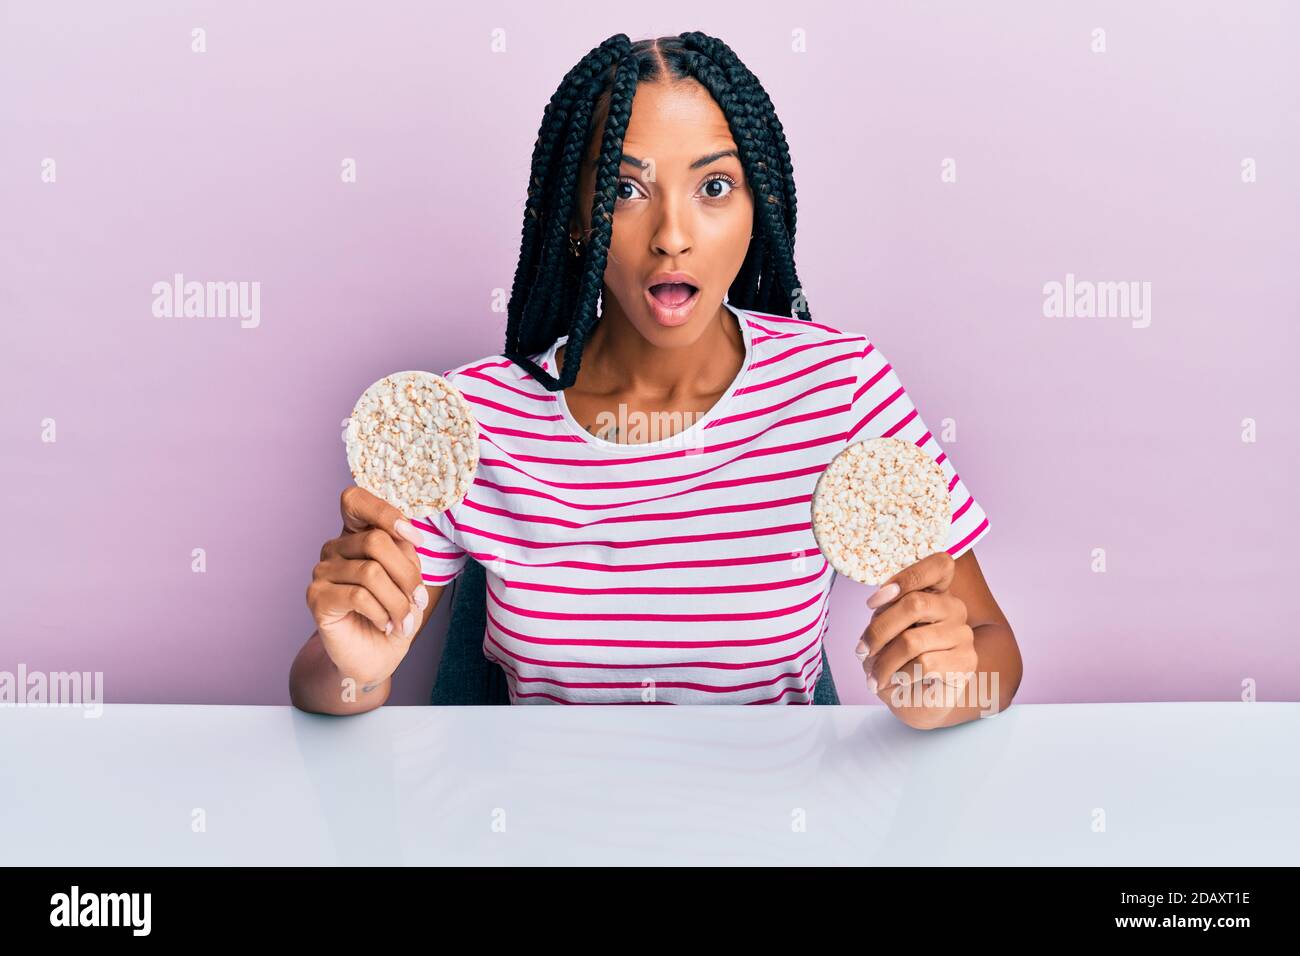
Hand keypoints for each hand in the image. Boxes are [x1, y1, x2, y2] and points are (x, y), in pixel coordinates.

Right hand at [305, 486, 428, 684]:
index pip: (355, 500)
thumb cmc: (393, 614)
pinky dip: (382, 613)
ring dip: (398, 602)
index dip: (386, 513)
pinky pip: (358, 596)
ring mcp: (322, 570)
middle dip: (407, 574)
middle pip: (376, 540)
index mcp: (355, 534)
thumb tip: (408, 537)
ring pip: (371, 572)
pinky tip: (384, 624)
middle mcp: (334, 547)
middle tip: (417, 601)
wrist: (374, 656)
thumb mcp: (408, 578)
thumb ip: (404, 553)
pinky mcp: (316, 596)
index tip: (416, 540)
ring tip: (403, 621)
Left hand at [855, 551, 975, 703]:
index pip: (940, 565)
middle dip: (879, 630)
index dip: (906, 577)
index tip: (873, 603)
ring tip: (874, 676)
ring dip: (884, 662)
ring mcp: (963, 634)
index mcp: (936, 592)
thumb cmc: (897, 660)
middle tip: (861, 651)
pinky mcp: (966, 662)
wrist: (916, 700)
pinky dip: (901, 676)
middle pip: (914, 603)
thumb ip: (886, 611)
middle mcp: (954, 608)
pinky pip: (924, 664)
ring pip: (912, 640)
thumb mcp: (885, 630)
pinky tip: (895, 684)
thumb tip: (879, 602)